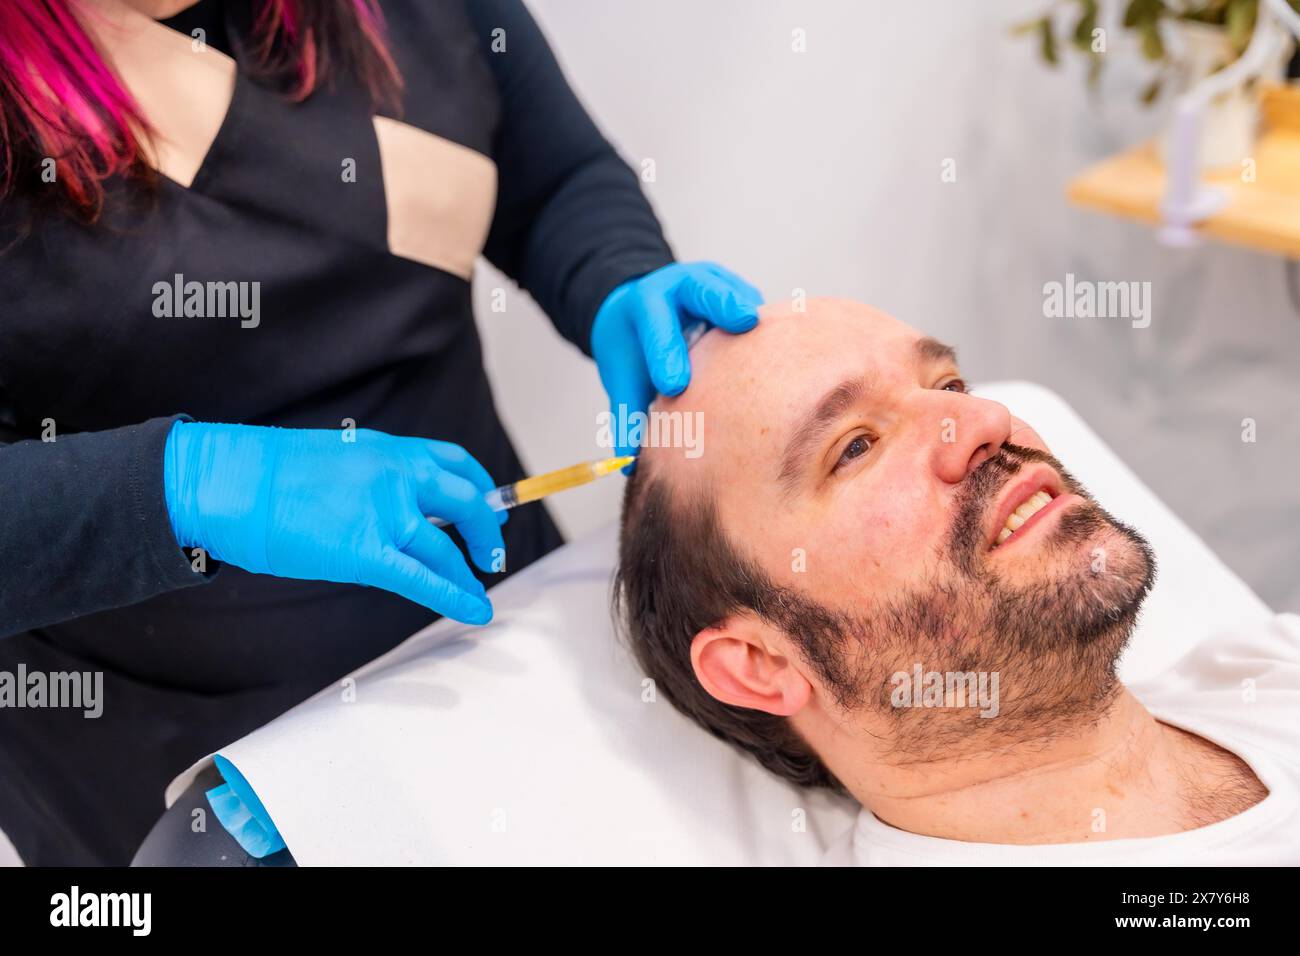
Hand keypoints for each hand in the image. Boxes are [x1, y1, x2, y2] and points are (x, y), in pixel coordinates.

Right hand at [163, 422, 505, 624]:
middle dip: (485, 533)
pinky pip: (424, 580)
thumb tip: (394, 505)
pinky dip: (455, 598)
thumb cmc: (266, 475)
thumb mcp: (336, 458)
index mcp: (388, 449)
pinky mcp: (364, 552)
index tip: (491, 505)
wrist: (227, 482)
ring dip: (467, 575)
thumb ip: (372, 477)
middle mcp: (396, 475)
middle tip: (491, 553)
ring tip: (479, 593)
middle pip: (466, 503)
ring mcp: (382, 513)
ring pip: (444, 549)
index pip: (455, 463)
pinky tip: (475, 612)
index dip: (481, 487)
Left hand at [591, 261, 761, 457]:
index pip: (655, 323)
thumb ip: (627, 413)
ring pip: (740, 294)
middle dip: (724, 303)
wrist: (642, 313)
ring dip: (759, 318)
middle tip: (745, 321)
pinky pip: (762, 308)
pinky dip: (773, 330)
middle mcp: (684, 286)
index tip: (673, 385)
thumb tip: (630, 464)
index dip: (665, 353)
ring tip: (779, 343)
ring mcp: (718, 285)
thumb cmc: (635, 348)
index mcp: (647, 303)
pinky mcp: (744, 294)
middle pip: (705, 288)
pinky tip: (789, 354)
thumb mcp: (624, 375)